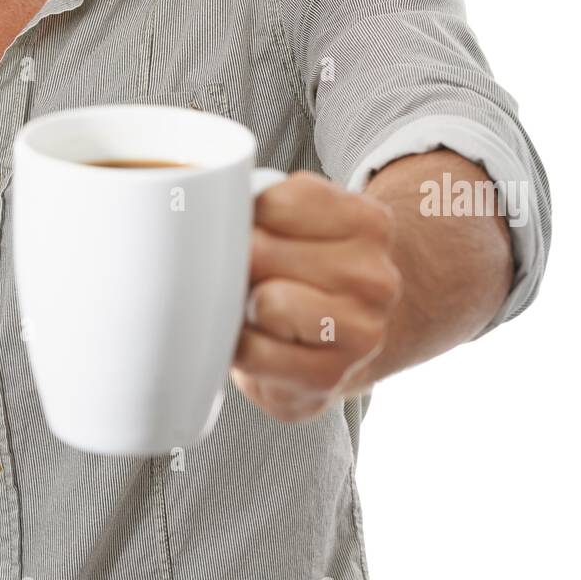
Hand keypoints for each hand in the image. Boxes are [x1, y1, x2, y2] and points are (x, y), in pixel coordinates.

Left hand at [230, 171, 402, 422]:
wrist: (346, 336)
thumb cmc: (311, 270)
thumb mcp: (302, 218)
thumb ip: (265, 203)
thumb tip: (206, 218)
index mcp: (369, 223)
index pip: (276, 202)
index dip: (246, 215)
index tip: (251, 228)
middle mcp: (374, 277)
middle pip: (262, 250)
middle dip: (240, 259)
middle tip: (249, 272)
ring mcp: (359, 332)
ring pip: (266, 302)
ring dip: (245, 304)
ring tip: (258, 307)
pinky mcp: (328, 378)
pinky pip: (253, 352)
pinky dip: (242, 346)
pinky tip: (260, 339)